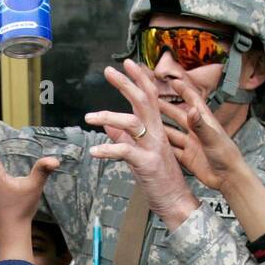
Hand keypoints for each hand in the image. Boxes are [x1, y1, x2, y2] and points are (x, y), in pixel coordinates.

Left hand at [86, 60, 200, 230]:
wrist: (175, 201)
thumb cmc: (159, 178)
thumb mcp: (140, 153)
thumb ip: (123, 136)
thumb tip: (107, 123)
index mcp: (157, 129)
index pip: (150, 96)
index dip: (139, 78)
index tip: (127, 63)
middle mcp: (158, 134)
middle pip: (143, 101)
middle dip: (126, 83)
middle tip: (109, 71)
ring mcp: (154, 148)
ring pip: (132, 122)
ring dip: (108, 116)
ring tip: (89, 117)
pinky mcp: (147, 164)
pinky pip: (125, 151)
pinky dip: (107, 149)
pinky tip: (94, 151)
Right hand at [159, 77, 250, 191]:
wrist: (228, 178)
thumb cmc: (227, 156)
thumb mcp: (212, 138)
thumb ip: (200, 125)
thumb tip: (192, 109)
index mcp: (205, 122)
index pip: (194, 101)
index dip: (184, 91)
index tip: (174, 81)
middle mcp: (197, 131)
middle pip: (178, 116)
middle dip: (165, 108)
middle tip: (151, 101)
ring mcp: (191, 144)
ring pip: (172, 133)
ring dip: (161, 128)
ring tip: (146, 122)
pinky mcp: (187, 157)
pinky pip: (172, 150)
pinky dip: (163, 147)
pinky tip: (152, 144)